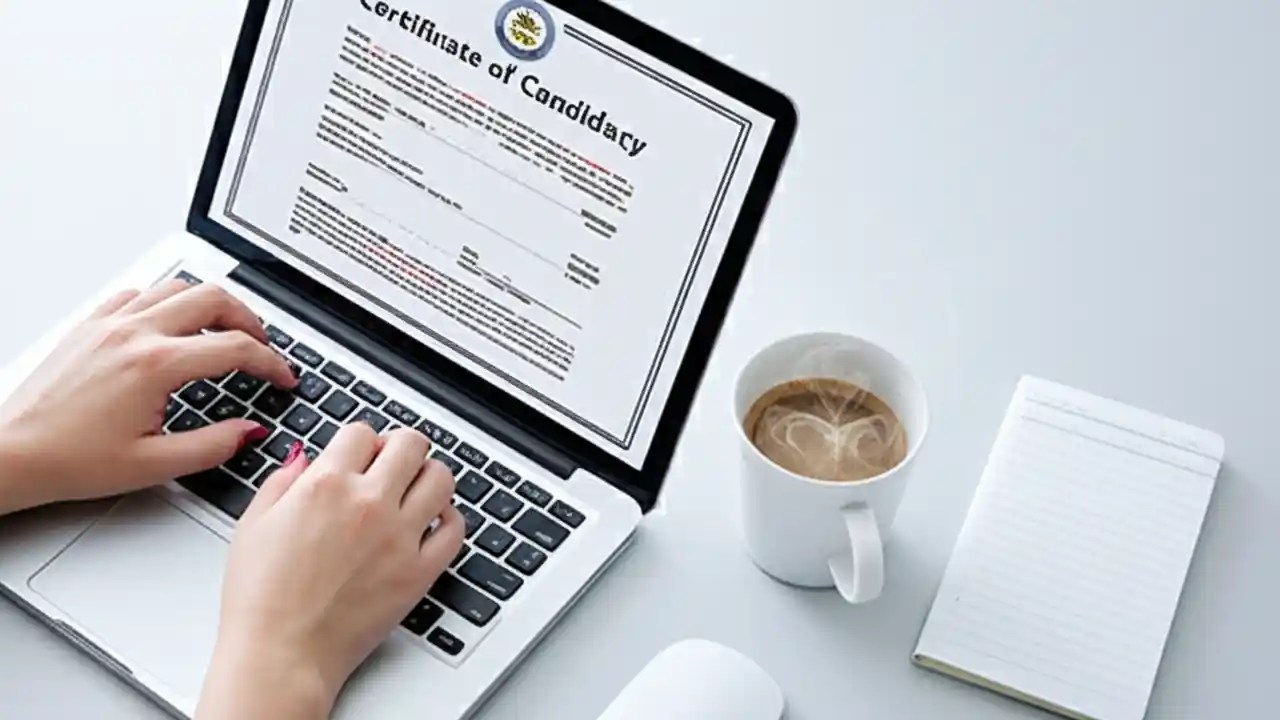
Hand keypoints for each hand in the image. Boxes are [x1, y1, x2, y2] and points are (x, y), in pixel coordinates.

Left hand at [0, 280, 295, 515]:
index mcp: (155, 365)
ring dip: (211, 303)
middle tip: (262, 345)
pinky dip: (167, 301)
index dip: (271, 363)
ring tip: (225, 328)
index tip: (282, 377)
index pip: (236, 348)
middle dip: (250, 320)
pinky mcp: (90, 325)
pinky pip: (139, 293)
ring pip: (178, 286)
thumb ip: (213, 445)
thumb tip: (249, 431)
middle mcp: (134, 334)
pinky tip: (172, 323)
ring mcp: (110, 324)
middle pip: (214, 298)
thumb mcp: (154, 466)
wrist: (12, 454)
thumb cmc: (69, 461)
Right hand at [197, 426, 463, 719]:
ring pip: (441, 479)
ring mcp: (399, 536)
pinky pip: (455, 530)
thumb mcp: (253, 525)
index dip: (359, 441)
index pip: (362, 432)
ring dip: (429, 477)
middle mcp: (368, 503)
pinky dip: (450, 519)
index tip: (358, 454)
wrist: (281, 654)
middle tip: (392, 463)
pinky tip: (435, 521)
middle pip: (411, 443)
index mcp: (325, 485)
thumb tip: (304, 457)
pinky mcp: (419, 571)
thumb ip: (282, 481)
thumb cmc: (261, 599)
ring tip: (415, 489)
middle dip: (400, 447)